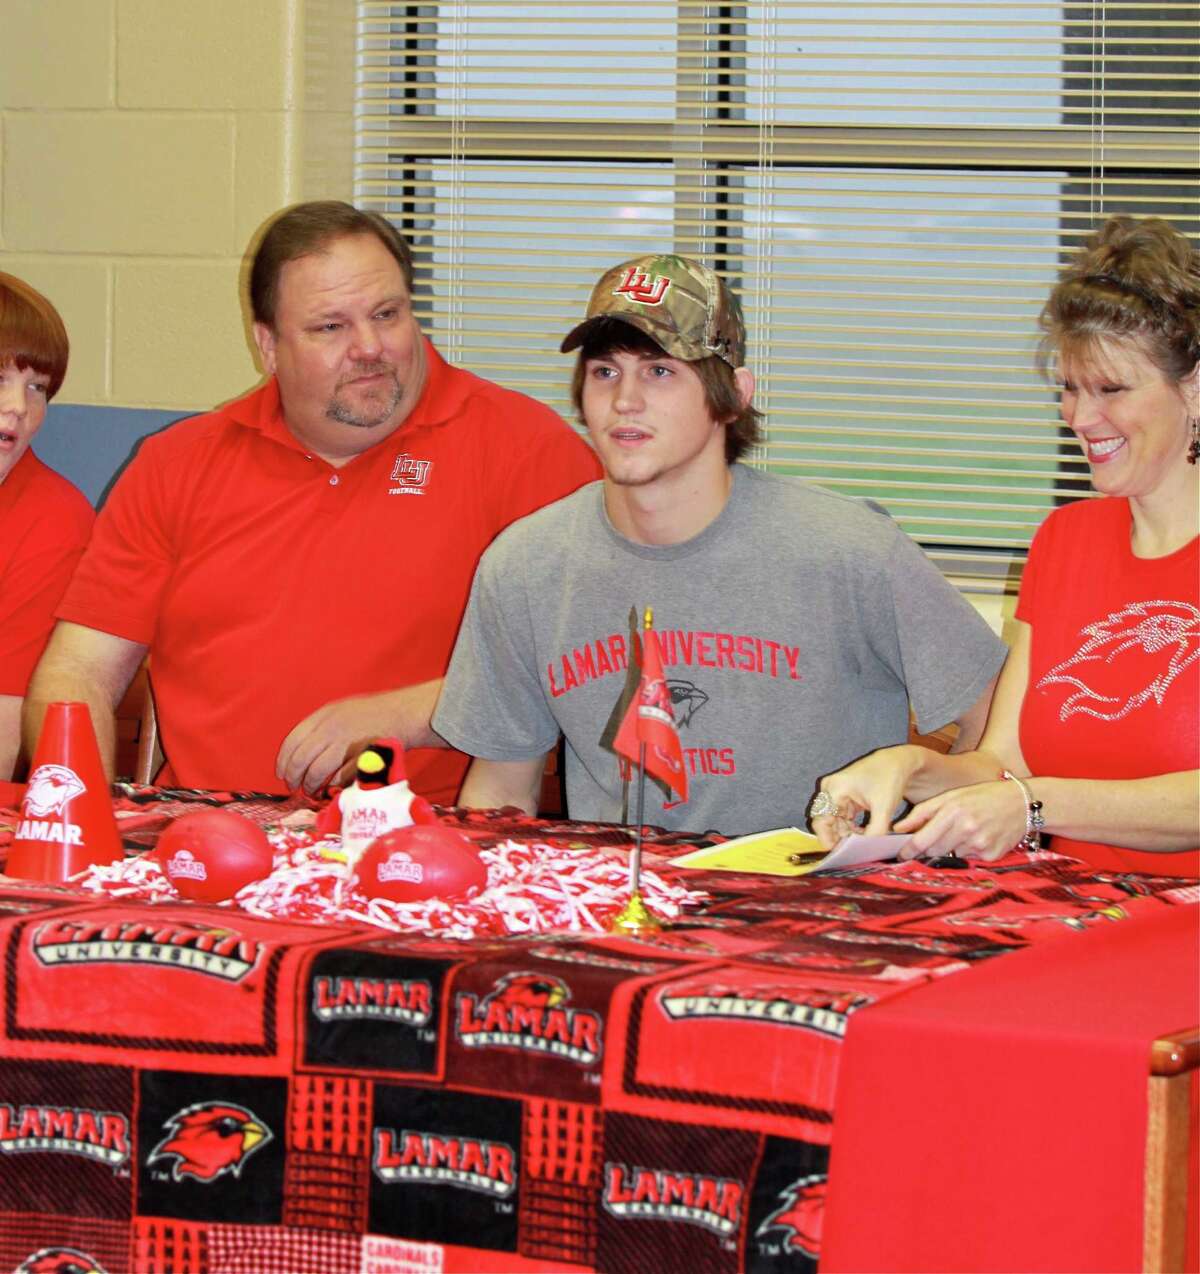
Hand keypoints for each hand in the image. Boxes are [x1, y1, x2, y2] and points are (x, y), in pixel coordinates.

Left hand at [276, 691, 405, 795]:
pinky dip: (333, 785)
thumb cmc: (374, 714)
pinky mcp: (362, 757)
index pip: (292, 741)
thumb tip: (298, 754)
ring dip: (311, 786)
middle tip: (295, 787)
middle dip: (294, 778)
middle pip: (301, 759)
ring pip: (317, 771)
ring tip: (312, 791)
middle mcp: (332, 728)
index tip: (281, 774)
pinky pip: (340, 777)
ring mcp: (347, 743)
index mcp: (324, 715)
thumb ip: (320, 728)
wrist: (405, 713)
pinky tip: (333, 788)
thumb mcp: (341, 711)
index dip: (283, 761)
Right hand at [810, 745, 922, 850]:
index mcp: (835, 789)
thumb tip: (866, 850)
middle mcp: (830, 790)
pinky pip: (841, 818)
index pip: (821, 821)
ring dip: (845, 834)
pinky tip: (861, 835)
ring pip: (833, 822)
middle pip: (826, 822)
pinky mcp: (842, 796)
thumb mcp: (884, 808)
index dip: (827, 840)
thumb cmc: (890, 778)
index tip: (839, 855)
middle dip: (838, 838)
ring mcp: (835, 793)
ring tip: (860, 844)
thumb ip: (875, 832)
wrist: (898, 762)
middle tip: (852, 853)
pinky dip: (849, 828)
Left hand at [894, 780, 1026, 860]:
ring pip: (952, 855)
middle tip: (931, 840)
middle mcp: (967, 830)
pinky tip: (978, 837)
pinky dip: (969, 851)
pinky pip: (970, 859)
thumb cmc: (982, 796)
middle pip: (935, 851)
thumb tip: (898, 829)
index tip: (900, 855)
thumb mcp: (951, 796)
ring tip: (964, 831)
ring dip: (951, 848)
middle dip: (928, 849)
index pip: (923, 840)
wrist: (1022, 803)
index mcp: (953, 811)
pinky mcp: (992, 856)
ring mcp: (981, 844)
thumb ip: (923, 812)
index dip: (908, 850)